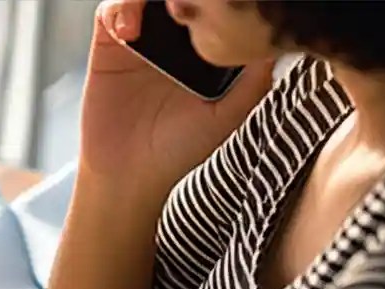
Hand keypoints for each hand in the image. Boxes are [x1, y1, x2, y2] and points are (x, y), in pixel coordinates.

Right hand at [79, 0, 274, 192]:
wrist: (129, 176)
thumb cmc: (181, 150)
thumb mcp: (230, 114)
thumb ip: (256, 78)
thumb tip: (276, 37)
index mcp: (205, 46)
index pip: (210, 6)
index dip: (214, 1)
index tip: (220, 5)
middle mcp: (173, 37)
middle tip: (187, 4)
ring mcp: (141, 38)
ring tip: (166, 10)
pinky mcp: (109, 46)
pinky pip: (111, 10)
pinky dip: (121, 9)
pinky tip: (129, 34)